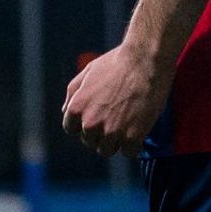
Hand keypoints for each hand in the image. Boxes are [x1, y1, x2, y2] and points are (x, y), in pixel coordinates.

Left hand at [62, 44, 169, 158]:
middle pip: (91, 142)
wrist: (145, 59)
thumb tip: (65, 112)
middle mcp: (90, 124)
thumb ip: (73, 94)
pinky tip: (139, 130)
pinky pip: (129, 152)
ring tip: (127, 124)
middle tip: (117, 116)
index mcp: (76, 109)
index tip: (98, 116)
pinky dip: (134, 145)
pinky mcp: (133, 137)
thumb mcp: (88, 72)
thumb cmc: (117, 62)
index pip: (72, 129)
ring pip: (108, 150)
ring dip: (116, 141)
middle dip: (101, 132)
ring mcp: (112, 132)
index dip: (85, 123)